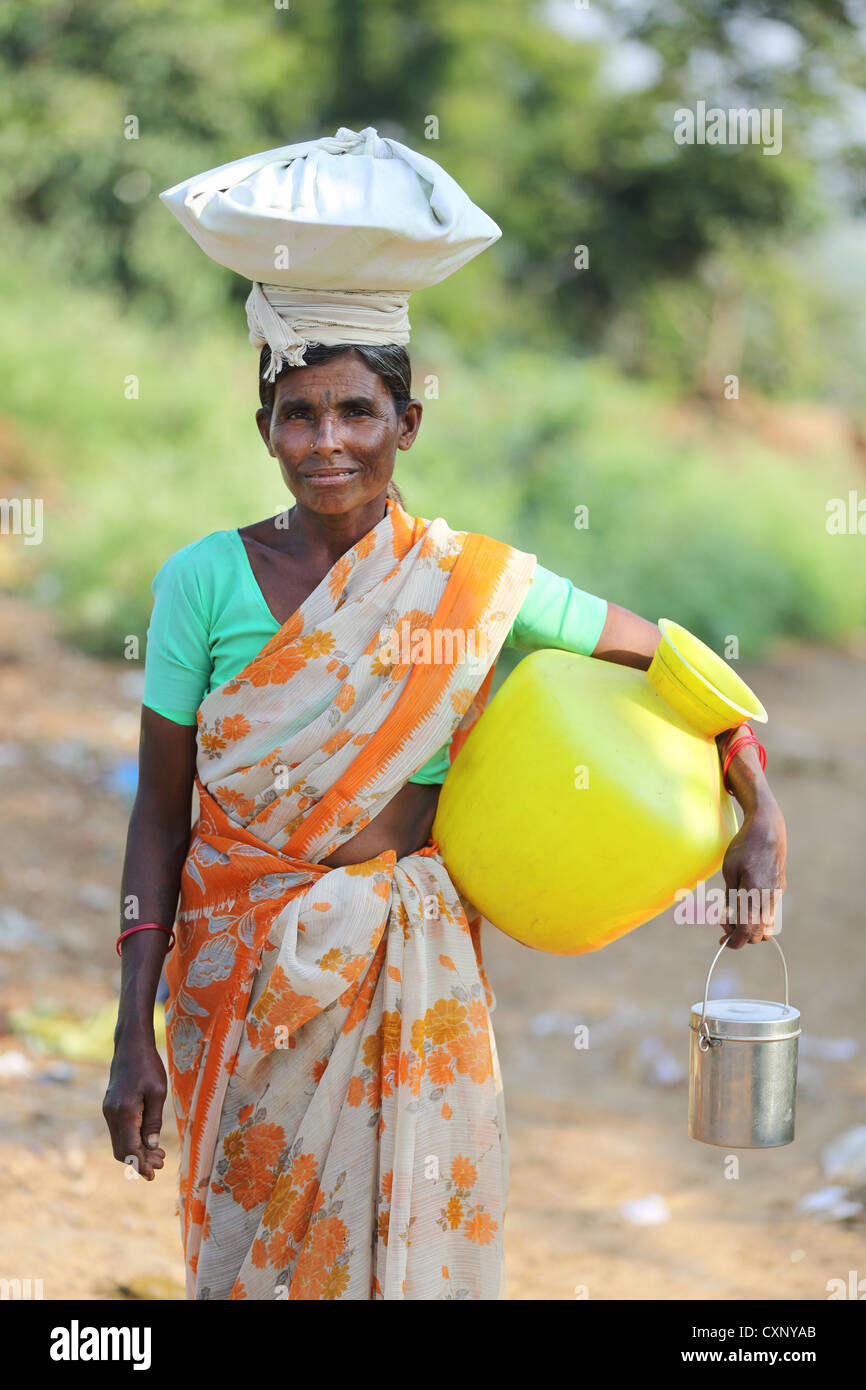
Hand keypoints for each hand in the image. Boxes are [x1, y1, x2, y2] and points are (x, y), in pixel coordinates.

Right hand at [102, 1031, 167, 1180]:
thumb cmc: (148, 1066)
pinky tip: (147, 1140)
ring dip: (136, 1151)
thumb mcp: (157, 1092)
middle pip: (121, 1150)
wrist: (130, 1045)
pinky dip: (132, 1140)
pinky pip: (119, 1131)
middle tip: (161, 1163)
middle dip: (140, 1160)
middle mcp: (111, 1114)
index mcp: (124, 1112)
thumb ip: (153, 1121)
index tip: (152, 1175)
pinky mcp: (111, 1107)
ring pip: (119, 1142)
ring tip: (158, 1155)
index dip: (140, 1164)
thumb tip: (151, 1147)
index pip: (129, 1148)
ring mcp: (108, 1111)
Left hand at [718, 797, 786, 948]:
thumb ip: (729, 897)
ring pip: (767, 926)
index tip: (723, 942)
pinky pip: (770, 913)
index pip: (747, 929)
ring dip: (751, 928)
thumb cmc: (744, 847)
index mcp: (754, 892)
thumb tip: (728, 920)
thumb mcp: (729, 871)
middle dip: (741, 936)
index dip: (735, 941)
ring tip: (734, 914)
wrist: (768, 831)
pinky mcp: (780, 890)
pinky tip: (745, 905)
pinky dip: (757, 918)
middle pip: (758, 934)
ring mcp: (777, 894)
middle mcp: (769, 897)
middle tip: (724, 923)